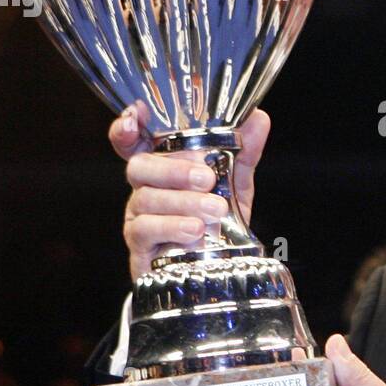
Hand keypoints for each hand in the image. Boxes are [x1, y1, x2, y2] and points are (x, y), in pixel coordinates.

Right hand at [109, 101, 271, 279]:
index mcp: (162, 166)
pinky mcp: (139, 246)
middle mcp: (145, 187)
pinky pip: (144, 230)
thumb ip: (244, 152)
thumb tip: (258, 118)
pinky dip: (172, 227)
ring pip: (146, 198)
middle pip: (140, 166)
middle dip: (173, 170)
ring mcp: (138, 216)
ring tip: (216, 211)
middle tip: (208, 179)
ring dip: (183, 203)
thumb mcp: (235, 185)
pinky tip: (195, 231)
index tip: (138, 116)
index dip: (127, 126)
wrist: (218, 269)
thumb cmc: (217, 221)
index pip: (133, 141)